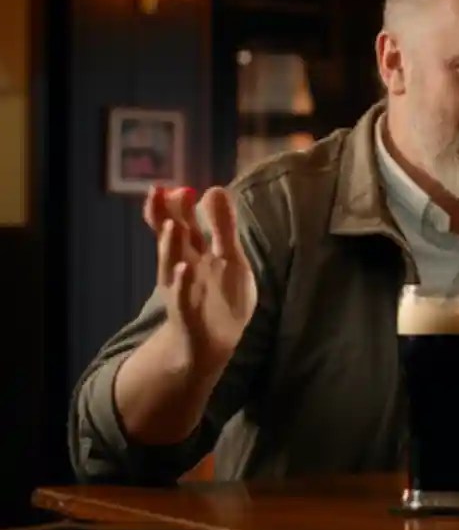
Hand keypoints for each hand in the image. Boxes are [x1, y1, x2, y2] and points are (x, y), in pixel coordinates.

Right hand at [143, 185, 256, 373]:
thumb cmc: (220, 295)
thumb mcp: (227, 257)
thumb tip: (214, 188)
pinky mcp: (189, 313)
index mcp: (193, 253)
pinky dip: (184, 284)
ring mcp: (184, 290)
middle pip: (174, 239)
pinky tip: (185, 270)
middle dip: (168, 217)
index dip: (174, 206)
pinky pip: (184, 297)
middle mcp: (182, 267)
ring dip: (172, 245)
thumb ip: (222, 225)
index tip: (172, 186)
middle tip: (161, 193)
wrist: (212, 343)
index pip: (181, 224)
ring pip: (174, 264)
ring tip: (173, 225)